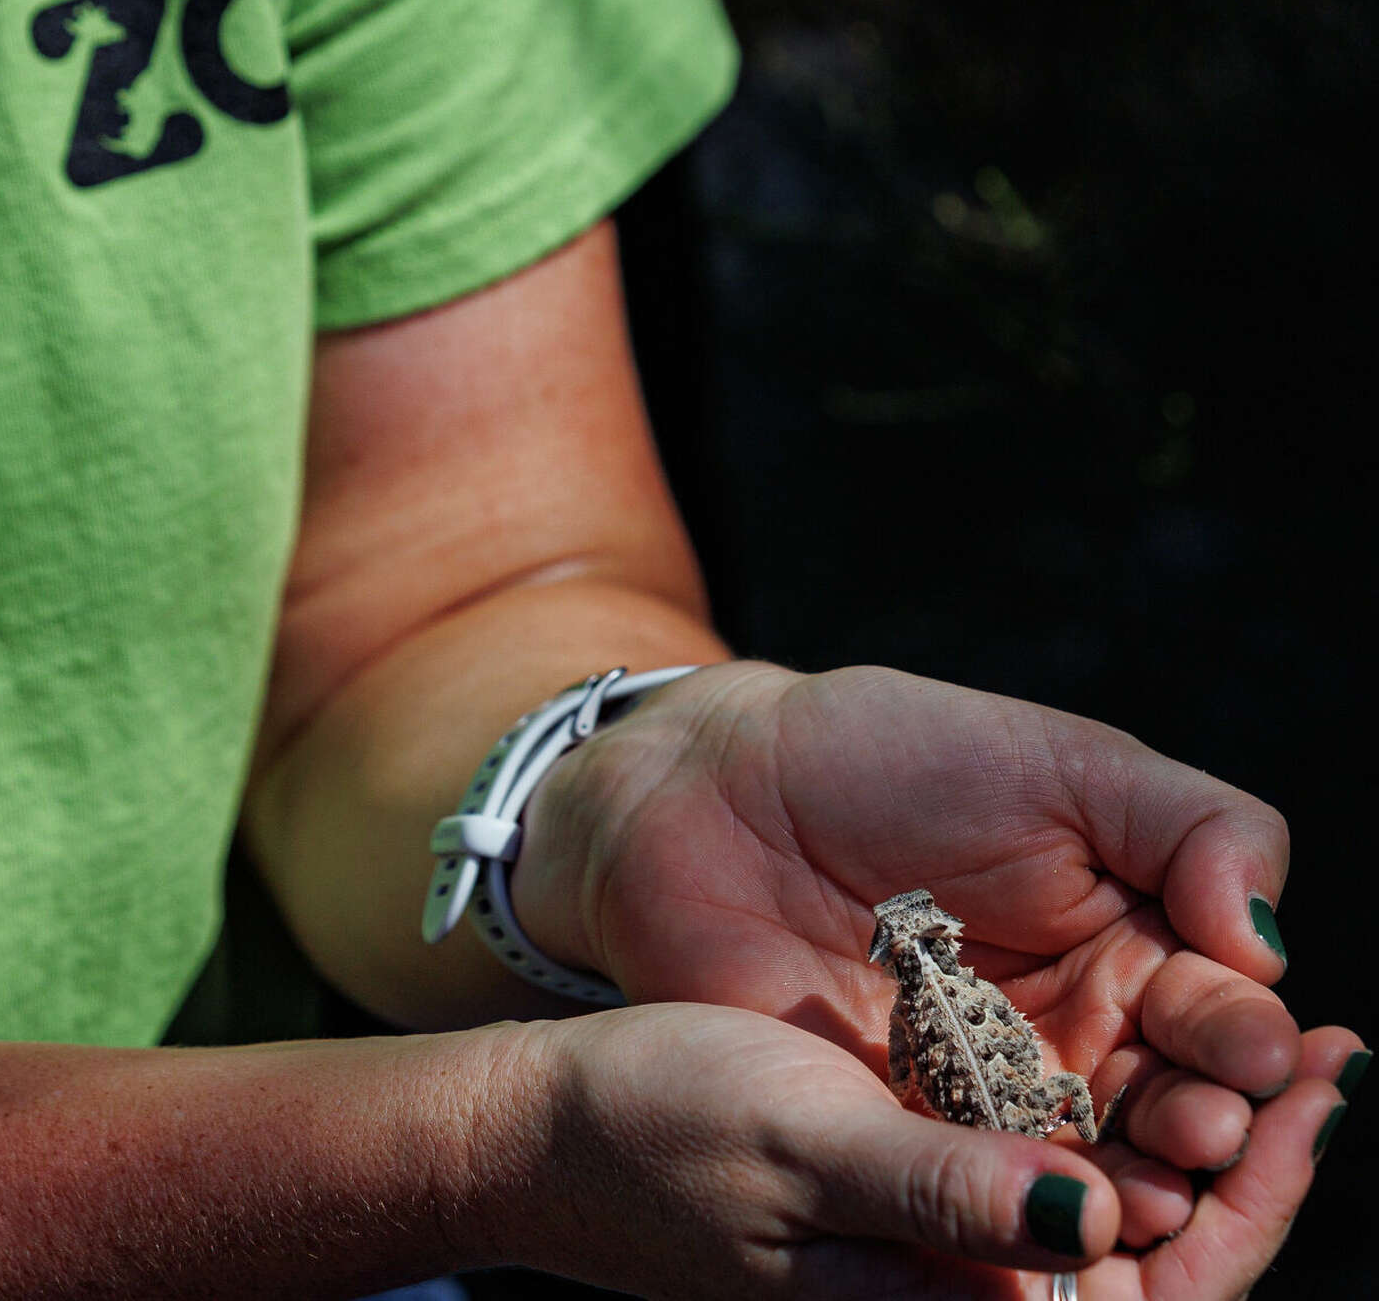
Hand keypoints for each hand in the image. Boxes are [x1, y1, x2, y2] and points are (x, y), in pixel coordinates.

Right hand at [505, 998, 1348, 1300]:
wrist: (555, 1127)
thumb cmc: (662, 1136)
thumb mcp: (802, 1146)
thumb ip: (943, 1193)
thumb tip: (1092, 1219)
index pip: (1156, 1291)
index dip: (1257, 1200)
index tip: (1314, 1085)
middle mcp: (971, 1287)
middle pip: (1164, 1255)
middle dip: (1255, 1161)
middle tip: (1322, 1047)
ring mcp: (952, 1240)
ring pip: (1123, 1204)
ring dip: (1202, 1129)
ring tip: (1262, 1028)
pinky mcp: (927, 1184)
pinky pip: (1056, 1159)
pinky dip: (1121, 1100)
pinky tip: (1150, 1034)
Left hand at [511, 663, 1362, 1291]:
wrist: (713, 792)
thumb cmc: (884, 751)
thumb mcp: (1058, 758)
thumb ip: (1192, 827)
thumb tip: (1270, 943)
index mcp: (1129, 951)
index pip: (1231, 1033)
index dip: (1259, 1057)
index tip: (1260, 1055)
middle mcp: (1076, 1046)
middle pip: (1187, 1138)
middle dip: (1219, 1146)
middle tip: (1207, 1130)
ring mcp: (987, 1108)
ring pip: (1096, 1197)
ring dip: (1139, 1208)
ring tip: (1141, 1188)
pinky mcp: (900, 1152)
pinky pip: (980, 1220)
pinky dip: (1023, 1233)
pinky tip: (1045, 1221)